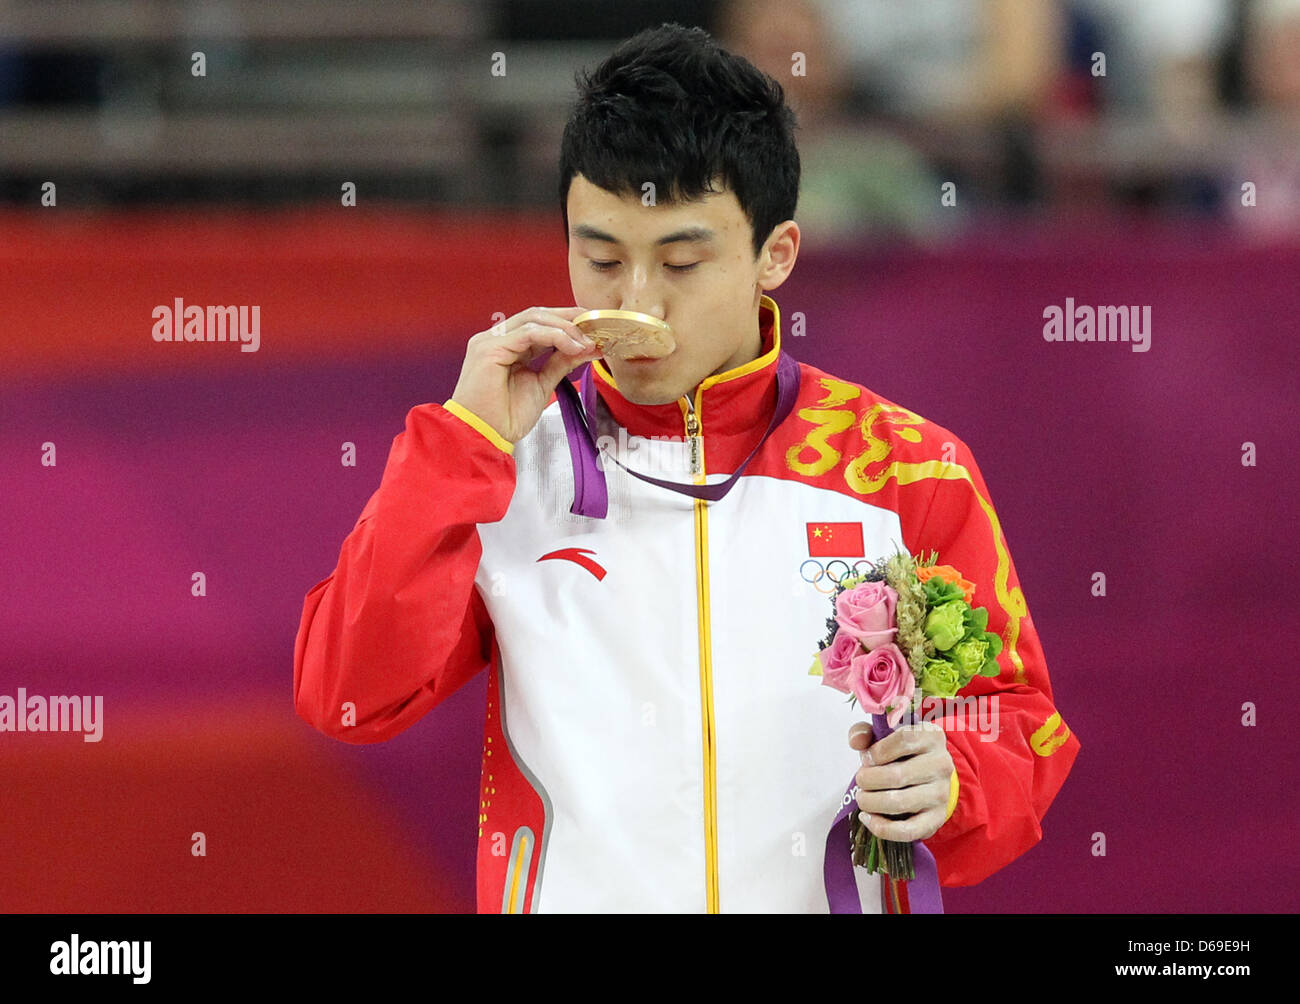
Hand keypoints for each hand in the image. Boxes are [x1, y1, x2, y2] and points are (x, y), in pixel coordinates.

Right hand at [449, 306, 601, 443]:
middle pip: (537, 315)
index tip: (592, 327)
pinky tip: (572, 347)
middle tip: (594, 326)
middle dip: (568, 318)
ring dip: (565, 328)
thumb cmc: (505, 417)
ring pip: (534, 320)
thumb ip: (560, 362)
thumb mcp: (542, 384)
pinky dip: (554, 336)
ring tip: (586, 342)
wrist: (485, 436)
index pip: (538, 323)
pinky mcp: (489, 348)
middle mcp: (496, 338)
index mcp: (506, 346)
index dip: (566, 322)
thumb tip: (584, 347)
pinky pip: (528, 333)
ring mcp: (490, 341)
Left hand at [848, 721, 952, 841]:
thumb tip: (855, 742)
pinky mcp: (936, 819)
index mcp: (931, 737)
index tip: (866, 758)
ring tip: (862, 797)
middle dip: (868, 780)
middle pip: (897, 775)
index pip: (903, 740)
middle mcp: (942, 764)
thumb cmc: (903, 753)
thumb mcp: (886, 735)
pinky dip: (881, 827)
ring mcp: (941, 794)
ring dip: (871, 802)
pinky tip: (867, 818)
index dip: (877, 751)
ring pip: (899, 802)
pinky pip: (907, 830)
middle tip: (860, 780)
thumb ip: (865, 732)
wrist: (930, 777)